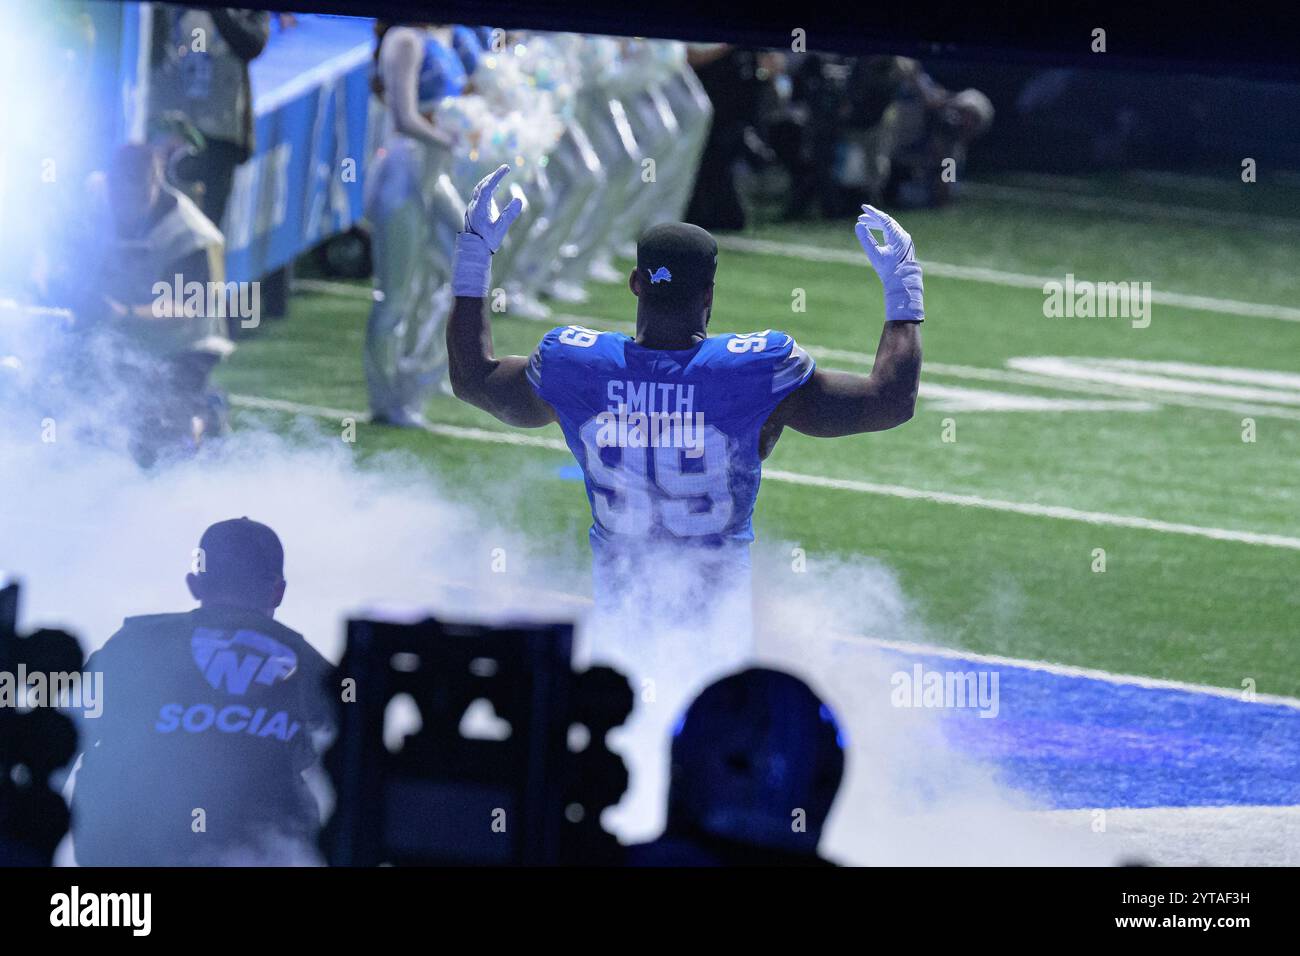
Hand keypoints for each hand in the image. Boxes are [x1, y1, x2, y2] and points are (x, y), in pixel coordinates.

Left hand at [463, 164, 524, 253]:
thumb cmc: (487, 241)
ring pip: (479, 189)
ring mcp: (474, 208)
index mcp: (479, 208)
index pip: (487, 187)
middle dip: (493, 176)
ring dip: (489, 180)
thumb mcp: (500, 229)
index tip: (506, 168)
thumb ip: (509, 215)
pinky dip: (488, 188)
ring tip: (499, 175)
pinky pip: (481, 195)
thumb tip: (519, 200)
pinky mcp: (476, 211)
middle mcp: (474, 205)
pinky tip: (496, 187)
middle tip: (505, 168)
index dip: (496, 176)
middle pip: (482, 185)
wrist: (474, 250)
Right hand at [855, 205, 923, 321]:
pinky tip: (875, 230)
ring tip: (865, 223)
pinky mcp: (904, 244)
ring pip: (890, 226)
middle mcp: (903, 235)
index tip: (863, 207)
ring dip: (877, 223)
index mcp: (897, 236)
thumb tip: (858, 225)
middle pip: (887, 221)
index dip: (873, 213)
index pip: (884, 219)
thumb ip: (866, 239)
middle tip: (860, 218)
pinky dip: (882, 229)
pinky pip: (892, 231)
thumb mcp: (874, 255)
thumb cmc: (888, 270)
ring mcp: (904, 239)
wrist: (902, 282)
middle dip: (873, 218)